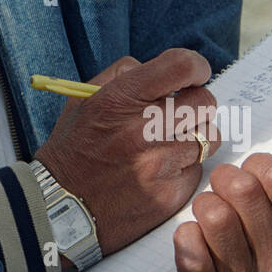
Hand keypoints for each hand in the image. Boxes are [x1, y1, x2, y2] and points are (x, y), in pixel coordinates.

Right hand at [34, 49, 221, 256]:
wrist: (62, 205)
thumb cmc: (75, 147)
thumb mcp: (84, 99)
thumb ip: (123, 74)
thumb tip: (161, 70)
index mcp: (120, 98)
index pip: (181, 66)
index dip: (195, 66)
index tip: (194, 74)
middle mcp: (143, 128)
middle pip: (205, 101)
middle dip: (196, 104)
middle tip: (180, 113)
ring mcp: (160, 163)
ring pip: (209, 136)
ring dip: (194, 136)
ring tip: (170, 143)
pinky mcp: (171, 193)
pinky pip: (198, 168)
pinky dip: (185, 166)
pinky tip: (161, 170)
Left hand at [174, 153, 271, 271]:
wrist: (224, 264)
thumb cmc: (261, 218)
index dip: (259, 164)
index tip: (253, 170)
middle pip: (245, 191)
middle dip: (226, 178)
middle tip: (224, 187)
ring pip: (216, 216)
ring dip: (204, 203)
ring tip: (209, 210)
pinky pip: (191, 251)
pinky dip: (186, 235)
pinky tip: (194, 234)